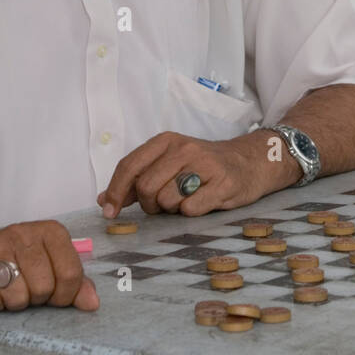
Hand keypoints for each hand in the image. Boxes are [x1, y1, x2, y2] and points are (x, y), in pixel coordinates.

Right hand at [0, 220, 97, 312]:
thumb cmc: (23, 260)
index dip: (66, 295)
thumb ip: (77, 283)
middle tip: (31, 291)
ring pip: (17, 297)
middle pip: (44, 287)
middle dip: (39, 299)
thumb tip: (92, 304)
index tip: (56, 296)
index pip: (70, 274)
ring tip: (12, 290)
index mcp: (51, 232)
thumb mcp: (54, 264)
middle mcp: (23, 233)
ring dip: (16, 303)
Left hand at [97, 130, 294, 217]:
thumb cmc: (204, 167)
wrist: (251, 162)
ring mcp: (205, 165)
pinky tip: (202, 203)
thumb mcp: (170, 164)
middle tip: (162, 206)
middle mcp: (184, 148)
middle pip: (146, 187)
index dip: (115, 191)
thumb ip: (137, 181)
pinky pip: (190, 209)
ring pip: (166, 200)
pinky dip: (190, 213)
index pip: (129, 165)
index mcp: (166, 141)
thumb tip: (104, 201)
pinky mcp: (223, 183)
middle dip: (148, 205)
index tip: (110, 212)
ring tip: (186, 201)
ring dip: (171, 210)